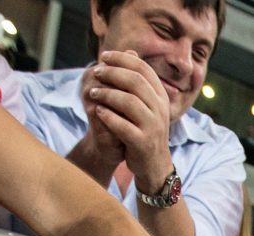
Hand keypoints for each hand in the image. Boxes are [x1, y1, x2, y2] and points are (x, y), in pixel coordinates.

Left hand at [85, 50, 172, 190]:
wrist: (154, 165)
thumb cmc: (144, 131)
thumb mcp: (145, 104)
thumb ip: (136, 81)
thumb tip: (128, 51)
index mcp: (160, 97)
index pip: (143, 69)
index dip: (122, 59)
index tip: (103, 56)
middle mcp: (160, 110)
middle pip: (135, 81)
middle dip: (112, 73)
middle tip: (95, 72)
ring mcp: (153, 127)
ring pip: (129, 102)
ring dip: (107, 94)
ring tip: (92, 92)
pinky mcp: (143, 143)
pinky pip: (123, 126)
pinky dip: (108, 117)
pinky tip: (97, 112)